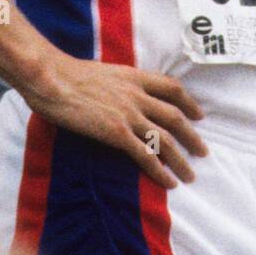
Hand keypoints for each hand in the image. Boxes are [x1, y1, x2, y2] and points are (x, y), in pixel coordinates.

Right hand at [26, 50, 206, 189]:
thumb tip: (121, 93)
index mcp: (135, 77)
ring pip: (165, 139)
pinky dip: (160, 171)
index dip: (189, 103)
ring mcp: (129, 114)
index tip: (198, 115)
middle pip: (175, 117)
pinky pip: (145, 155)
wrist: (53, 79)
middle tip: (202, 152)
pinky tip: (168, 182)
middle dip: (192, 137)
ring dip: (180, 159)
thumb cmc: (69, 74)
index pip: (172, 88)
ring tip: (190, 175)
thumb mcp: (104, 72)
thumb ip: (120, 83)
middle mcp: (137, 95)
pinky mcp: (116, 132)